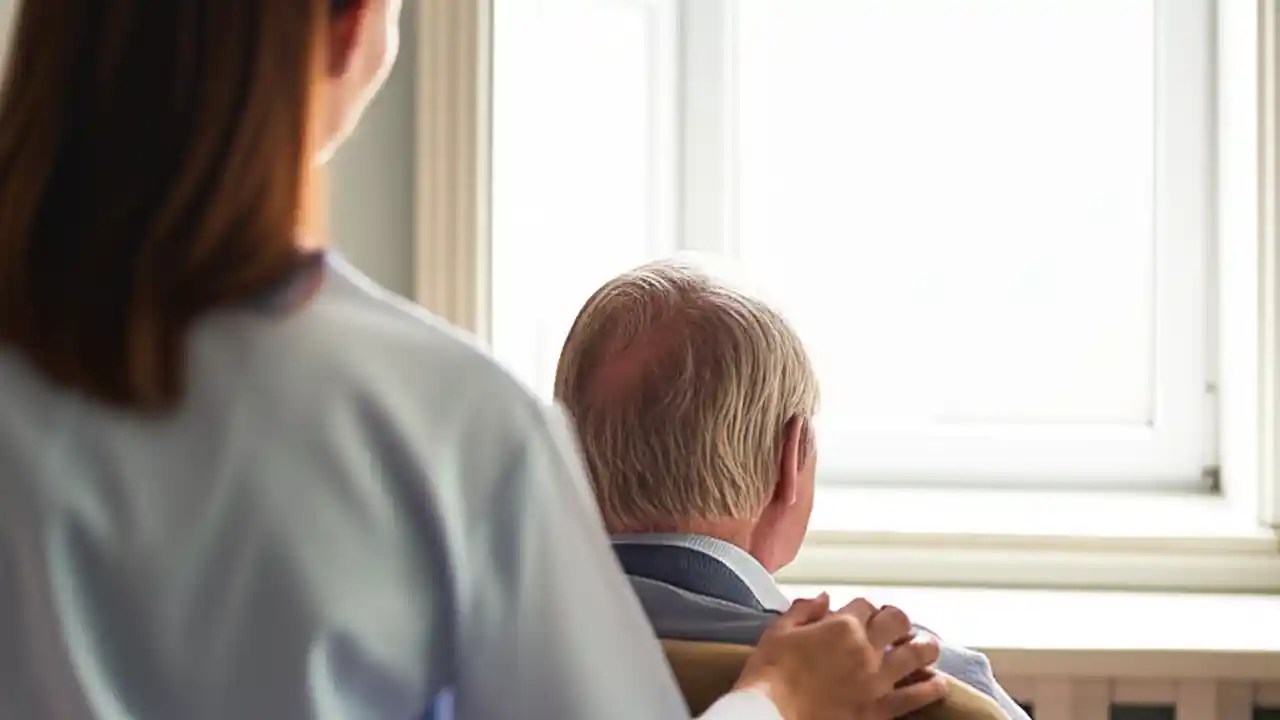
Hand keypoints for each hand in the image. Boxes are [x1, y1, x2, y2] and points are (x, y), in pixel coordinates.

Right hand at [734, 594, 946, 719]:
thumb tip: (825, 598)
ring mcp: (876, 680)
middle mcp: (865, 648)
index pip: (865, 604)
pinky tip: (937, 683)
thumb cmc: (769, 673)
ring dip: (925, 646)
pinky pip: (917, 696)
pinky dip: (932, 688)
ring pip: (918, 654)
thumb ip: (803, 610)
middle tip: (896, 629)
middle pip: (899, 621)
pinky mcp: (880, 709)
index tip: (860, 615)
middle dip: (899, 621)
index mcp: (840, 625)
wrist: (771, 715)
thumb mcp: (778, 632)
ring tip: (926, 647)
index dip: (865, 607)